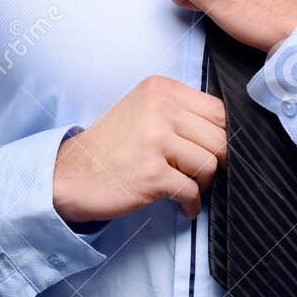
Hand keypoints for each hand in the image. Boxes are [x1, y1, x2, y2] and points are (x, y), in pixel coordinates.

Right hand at [52, 75, 226, 222]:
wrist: (69, 175)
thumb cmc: (111, 146)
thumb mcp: (143, 111)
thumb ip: (180, 112)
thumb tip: (227, 131)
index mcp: (161, 89)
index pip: (218, 109)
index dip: (224, 134)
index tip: (217, 151)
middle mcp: (159, 108)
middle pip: (219, 137)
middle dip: (218, 161)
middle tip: (205, 175)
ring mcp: (154, 140)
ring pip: (209, 163)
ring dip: (205, 184)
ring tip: (190, 189)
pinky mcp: (151, 173)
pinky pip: (191, 190)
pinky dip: (192, 203)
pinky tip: (183, 206)